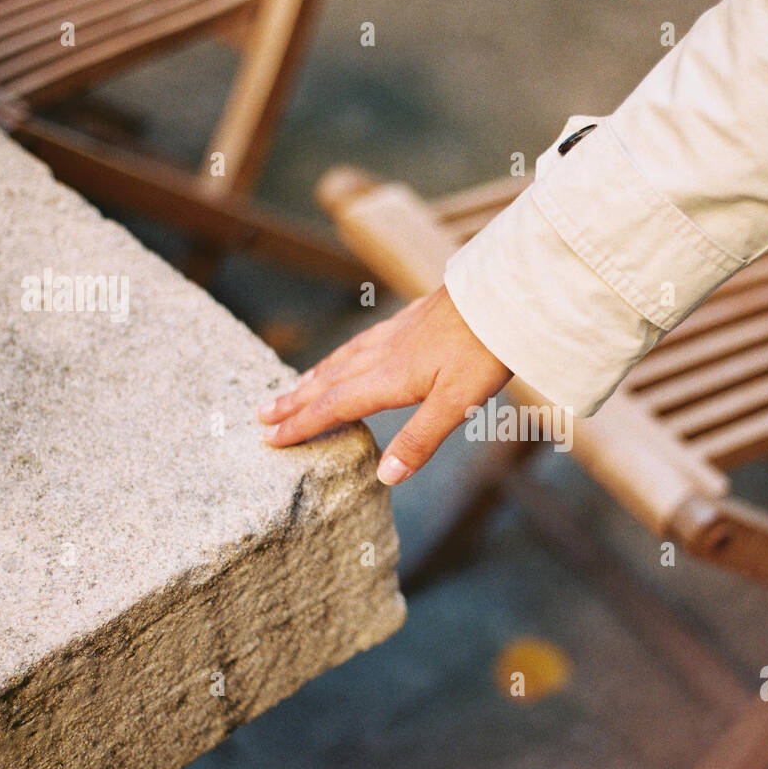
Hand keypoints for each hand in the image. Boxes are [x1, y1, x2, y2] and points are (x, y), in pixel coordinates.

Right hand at [257, 285, 511, 484]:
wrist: (505, 292)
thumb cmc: (485, 348)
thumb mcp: (458, 402)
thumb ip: (421, 438)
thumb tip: (384, 476)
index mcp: (391, 377)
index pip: (335, 406)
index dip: (302, 424)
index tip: (271, 439)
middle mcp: (386, 353)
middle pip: (329, 380)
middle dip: (295, 400)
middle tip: (262, 415)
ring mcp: (399, 332)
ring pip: (345, 357)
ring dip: (315, 375)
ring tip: (295, 386)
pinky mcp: (415, 318)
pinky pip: (365, 340)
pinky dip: (346, 353)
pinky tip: (352, 352)